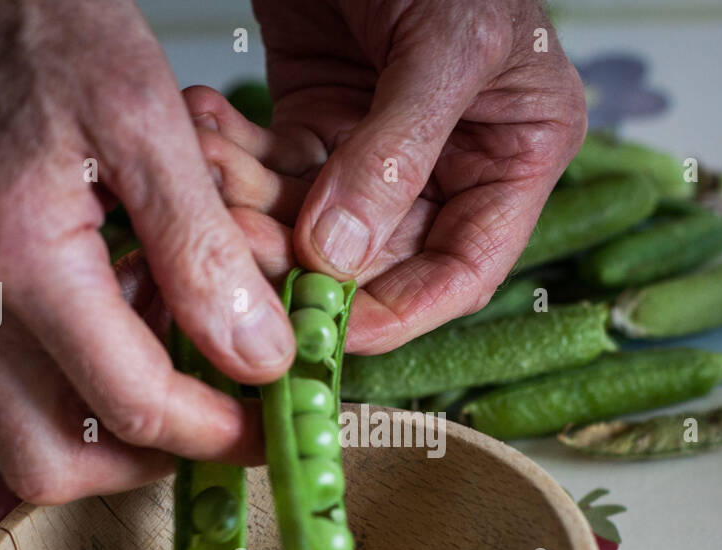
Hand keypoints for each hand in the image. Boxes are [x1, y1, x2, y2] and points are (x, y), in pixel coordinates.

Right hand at [0, 0, 293, 502]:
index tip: (275, 425)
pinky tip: (146, 306)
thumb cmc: (39, 22)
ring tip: (194, 349)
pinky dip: (92, 369)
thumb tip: (260, 356)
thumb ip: (203, 251)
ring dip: (121, 417)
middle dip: (150, 461)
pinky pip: (25, 371)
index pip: (130, 408)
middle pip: (52, 464)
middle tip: (223, 418)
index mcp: (19, 263)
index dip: (217, 433)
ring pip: (34, 426)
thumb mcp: (148, 122)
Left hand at [186, 0, 585, 353]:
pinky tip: (208, 124)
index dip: (399, 313)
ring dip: (255, 202)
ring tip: (211, 163)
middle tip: (237, 240)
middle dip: (302, 255)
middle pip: (374, 256)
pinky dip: (237, 154)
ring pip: (312, 219)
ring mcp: (380, 147)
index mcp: (513, 157)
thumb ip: (399, 153)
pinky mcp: (321, 117)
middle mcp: (450, 164)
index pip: (460, 271)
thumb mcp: (447, 43)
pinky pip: (275, 164)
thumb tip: (339, 256)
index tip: (332, 333)